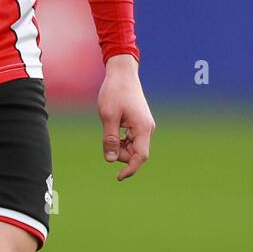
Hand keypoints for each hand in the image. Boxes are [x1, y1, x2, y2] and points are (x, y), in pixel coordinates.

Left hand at [97, 54, 155, 180]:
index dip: (130, 169)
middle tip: (106, 139)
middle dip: (120, 153)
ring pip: (132, 147)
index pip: (140, 156)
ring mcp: (144, 126)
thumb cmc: (114, 92)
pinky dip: (121, 140)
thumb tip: (110, 160)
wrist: (122, 73)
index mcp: (142, 128)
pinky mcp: (139, 123)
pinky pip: (131, 139)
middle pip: (135, 153)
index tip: (118, 178)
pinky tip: (112, 129)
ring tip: (108, 128)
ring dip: (119, 146)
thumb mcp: (108, 116)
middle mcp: (147, 129)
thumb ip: (109, 139)